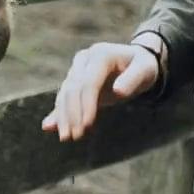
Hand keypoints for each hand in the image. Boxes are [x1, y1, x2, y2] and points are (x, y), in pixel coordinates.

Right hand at [44, 38, 162, 142]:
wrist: (135, 60)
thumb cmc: (142, 66)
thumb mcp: (144, 70)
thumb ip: (132, 80)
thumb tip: (118, 92)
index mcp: (100, 55)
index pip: (88, 83)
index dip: (86, 105)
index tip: (87, 125)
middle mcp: (84, 60)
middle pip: (73, 89)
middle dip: (73, 114)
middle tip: (76, 136)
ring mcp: (77, 69)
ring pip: (65, 94)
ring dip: (64, 117)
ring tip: (67, 137)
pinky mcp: (75, 81)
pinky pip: (64, 97)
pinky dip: (58, 113)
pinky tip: (49, 127)